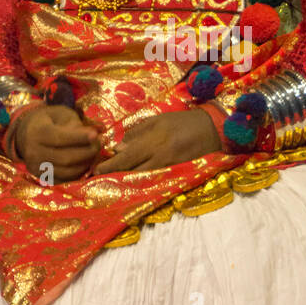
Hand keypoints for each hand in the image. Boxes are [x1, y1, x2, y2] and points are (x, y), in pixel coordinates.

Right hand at [10, 103, 99, 181]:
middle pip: (65, 158)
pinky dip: (78, 173)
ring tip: (94, 153)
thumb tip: (97, 132)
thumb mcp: (61, 114)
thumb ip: (76, 123)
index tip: (95, 135)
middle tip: (99, 144)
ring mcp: (36, 167)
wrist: (26, 135)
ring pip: (67, 172)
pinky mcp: (42, 177)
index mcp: (37, 132)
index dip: (79, 138)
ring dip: (85, 164)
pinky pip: (65, 179)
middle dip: (87, 152)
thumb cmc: (49, 121)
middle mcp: (33, 152)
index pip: (59, 138)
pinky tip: (85, 162)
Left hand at [91, 108, 220, 175]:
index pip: (125, 158)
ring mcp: (168, 168)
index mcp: (153, 141)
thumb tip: (118, 148)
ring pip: (141, 179)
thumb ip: (137, 133)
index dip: (109, 166)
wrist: (212, 129)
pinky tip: (132, 184)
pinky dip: (142, 182)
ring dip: (125, 181)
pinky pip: (154, 181)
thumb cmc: (182, 121)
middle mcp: (159, 157)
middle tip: (96, 181)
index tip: (94, 171)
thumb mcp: (158, 120)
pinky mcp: (176, 174)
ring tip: (110, 183)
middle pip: (131, 172)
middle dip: (113, 176)